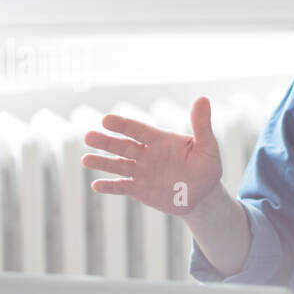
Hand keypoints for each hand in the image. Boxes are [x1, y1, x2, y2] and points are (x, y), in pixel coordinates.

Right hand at [82, 96, 222, 216]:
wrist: (203, 195)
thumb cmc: (206, 167)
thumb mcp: (208, 147)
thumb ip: (202, 126)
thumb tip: (203, 98)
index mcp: (160, 140)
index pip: (139, 130)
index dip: (123, 125)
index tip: (106, 120)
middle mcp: (146, 154)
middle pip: (123, 146)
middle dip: (106, 142)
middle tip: (88, 136)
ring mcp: (141, 172)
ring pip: (118, 166)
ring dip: (102, 163)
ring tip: (85, 160)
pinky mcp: (140, 190)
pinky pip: (122, 187)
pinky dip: (110, 187)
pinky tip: (96, 185)